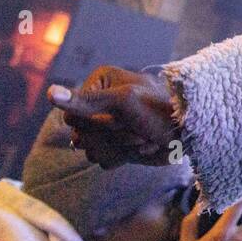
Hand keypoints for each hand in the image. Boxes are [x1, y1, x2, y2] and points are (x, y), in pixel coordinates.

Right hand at [48, 66, 178, 167]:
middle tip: (138, 129)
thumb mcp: (123, 103)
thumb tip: (51, 94)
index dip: (98, 125)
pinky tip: (142, 147)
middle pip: (81, 135)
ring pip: (91, 149)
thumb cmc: (161, 112)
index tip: (124, 118)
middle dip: (111, 137)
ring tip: (144, 138)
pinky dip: (124, 157)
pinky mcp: (116, 140)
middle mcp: (101, 100)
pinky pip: (103, 158)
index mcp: (100, 82)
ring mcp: (108, 122)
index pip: (72, 118)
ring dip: (120, 148)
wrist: (190, 132)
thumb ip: (86, 101)